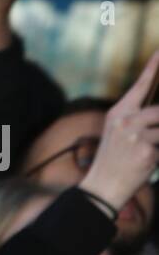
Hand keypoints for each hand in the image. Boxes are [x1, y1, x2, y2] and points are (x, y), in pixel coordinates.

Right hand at [78, 51, 158, 211]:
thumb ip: (139, 119)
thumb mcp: (120, 134)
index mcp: (117, 113)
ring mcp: (134, 135)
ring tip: (148, 145)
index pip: (140, 86)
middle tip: (155, 132)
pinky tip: (147, 162)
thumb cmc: (114, 160)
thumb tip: (158, 114)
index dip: (153, 68)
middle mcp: (124, 121)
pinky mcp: (145, 150)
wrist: (102, 186)